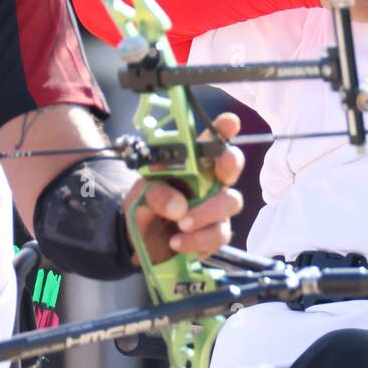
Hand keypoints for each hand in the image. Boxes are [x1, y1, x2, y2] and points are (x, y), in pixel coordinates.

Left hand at [127, 112, 245, 263]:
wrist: (136, 244)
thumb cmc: (144, 207)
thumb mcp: (140, 195)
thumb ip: (156, 193)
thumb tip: (180, 208)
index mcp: (191, 165)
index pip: (209, 142)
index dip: (222, 130)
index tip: (230, 122)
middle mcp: (209, 182)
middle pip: (231, 167)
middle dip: (230, 165)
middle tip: (223, 172)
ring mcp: (216, 209)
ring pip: (230, 203)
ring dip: (206, 213)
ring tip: (181, 224)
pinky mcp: (215, 234)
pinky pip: (218, 234)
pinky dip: (197, 240)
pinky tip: (177, 242)